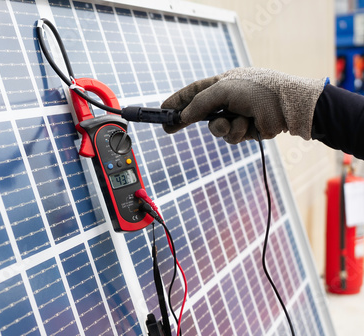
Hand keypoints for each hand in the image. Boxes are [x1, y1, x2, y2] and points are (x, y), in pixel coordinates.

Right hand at [161, 68, 324, 142]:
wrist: (289, 106)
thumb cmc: (259, 90)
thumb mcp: (223, 90)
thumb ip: (199, 103)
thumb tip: (183, 117)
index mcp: (224, 83)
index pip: (194, 91)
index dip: (177, 100)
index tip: (162, 110)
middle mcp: (229, 98)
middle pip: (200, 112)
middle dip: (187, 120)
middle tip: (169, 128)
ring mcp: (238, 114)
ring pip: (216, 128)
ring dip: (221, 128)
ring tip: (233, 123)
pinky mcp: (246, 129)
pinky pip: (231, 136)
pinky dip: (237, 133)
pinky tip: (248, 126)